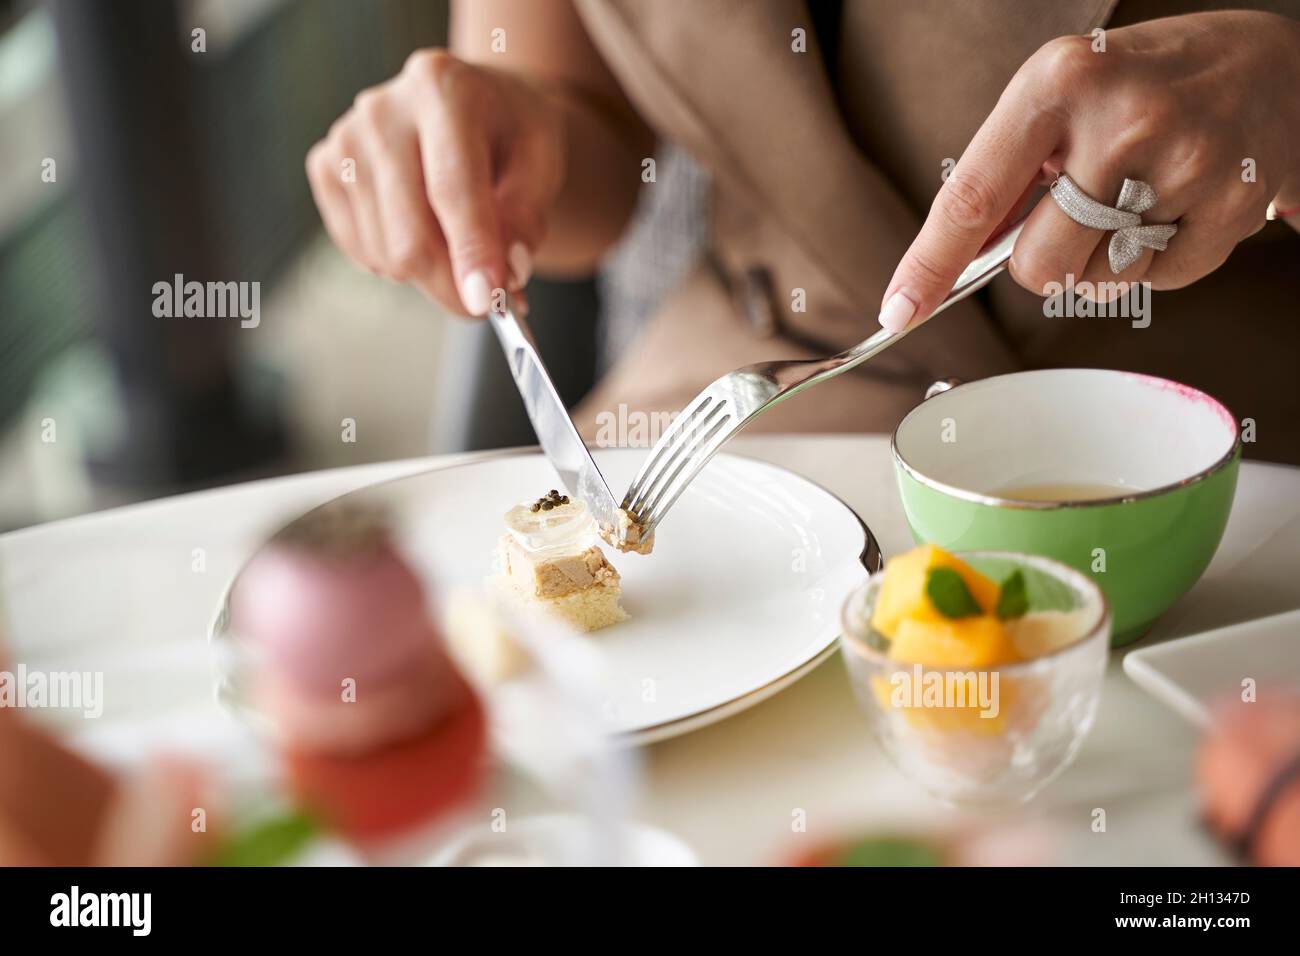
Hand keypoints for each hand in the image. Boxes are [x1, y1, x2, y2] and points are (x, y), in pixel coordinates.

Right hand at [306, 50, 564, 315]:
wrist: (473, 101)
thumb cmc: (511, 131)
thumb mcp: (542, 162)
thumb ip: (527, 219)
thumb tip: (505, 276)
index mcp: (442, 89)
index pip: (451, 189)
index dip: (470, 253)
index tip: (486, 302)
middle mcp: (383, 109)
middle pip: (409, 236)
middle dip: (453, 286)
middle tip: (489, 302)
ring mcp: (346, 137)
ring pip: (386, 254)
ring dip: (431, 274)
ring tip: (462, 245)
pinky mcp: (325, 165)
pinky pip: (361, 250)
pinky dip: (398, 262)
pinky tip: (424, 230)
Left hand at [878, 11, 1299, 330]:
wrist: (1269, 63)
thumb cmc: (1143, 84)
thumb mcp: (1059, 99)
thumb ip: (1005, 176)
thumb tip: (952, 261)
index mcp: (1057, 85)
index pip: (971, 197)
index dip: (929, 265)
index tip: (898, 310)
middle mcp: (1120, 120)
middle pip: (1037, 265)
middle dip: (1045, 260)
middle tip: (1080, 213)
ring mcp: (1183, 162)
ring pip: (1097, 284)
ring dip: (1105, 262)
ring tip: (1138, 200)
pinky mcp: (1231, 204)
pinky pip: (1161, 283)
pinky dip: (1159, 261)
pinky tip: (1178, 208)